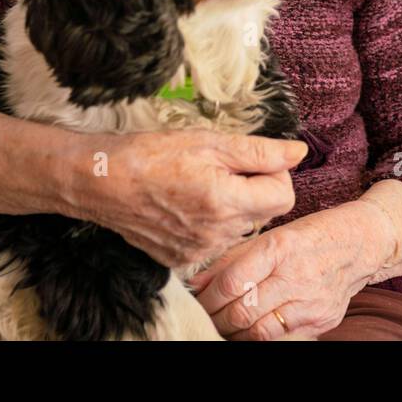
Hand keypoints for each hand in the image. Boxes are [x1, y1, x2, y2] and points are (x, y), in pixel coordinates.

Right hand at [63, 128, 305, 269]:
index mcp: (227, 201)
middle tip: (222, 169)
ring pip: (241, 226)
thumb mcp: (210, 141)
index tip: (252, 161)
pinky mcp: (182, 259)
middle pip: (265, 212)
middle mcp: (218, 234)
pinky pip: (215, 241)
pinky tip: (186, 205)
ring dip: (233, 206)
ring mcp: (199, 251)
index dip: (275, 173)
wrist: (102, 182)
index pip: (285, 195)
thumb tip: (299, 152)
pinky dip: (210, 223)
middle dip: (254, 188)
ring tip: (200, 185)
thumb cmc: (153, 154)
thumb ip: (260, 151)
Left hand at [185, 198, 396, 339]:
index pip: (232, 282)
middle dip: (216, 318)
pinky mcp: (322, 320)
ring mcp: (311, 302)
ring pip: (258, 331)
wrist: (362, 243)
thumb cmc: (312, 235)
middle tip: (206, 315)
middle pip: (242, 311)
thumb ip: (234, 258)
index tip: (197, 299)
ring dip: (234, 331)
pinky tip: (250, 326)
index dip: (208, 297)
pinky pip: (280, 337)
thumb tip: (197, 281)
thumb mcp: (273, 235)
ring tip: (225, 323)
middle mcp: (296, 276)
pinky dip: (259, 335)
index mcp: (280, 247)